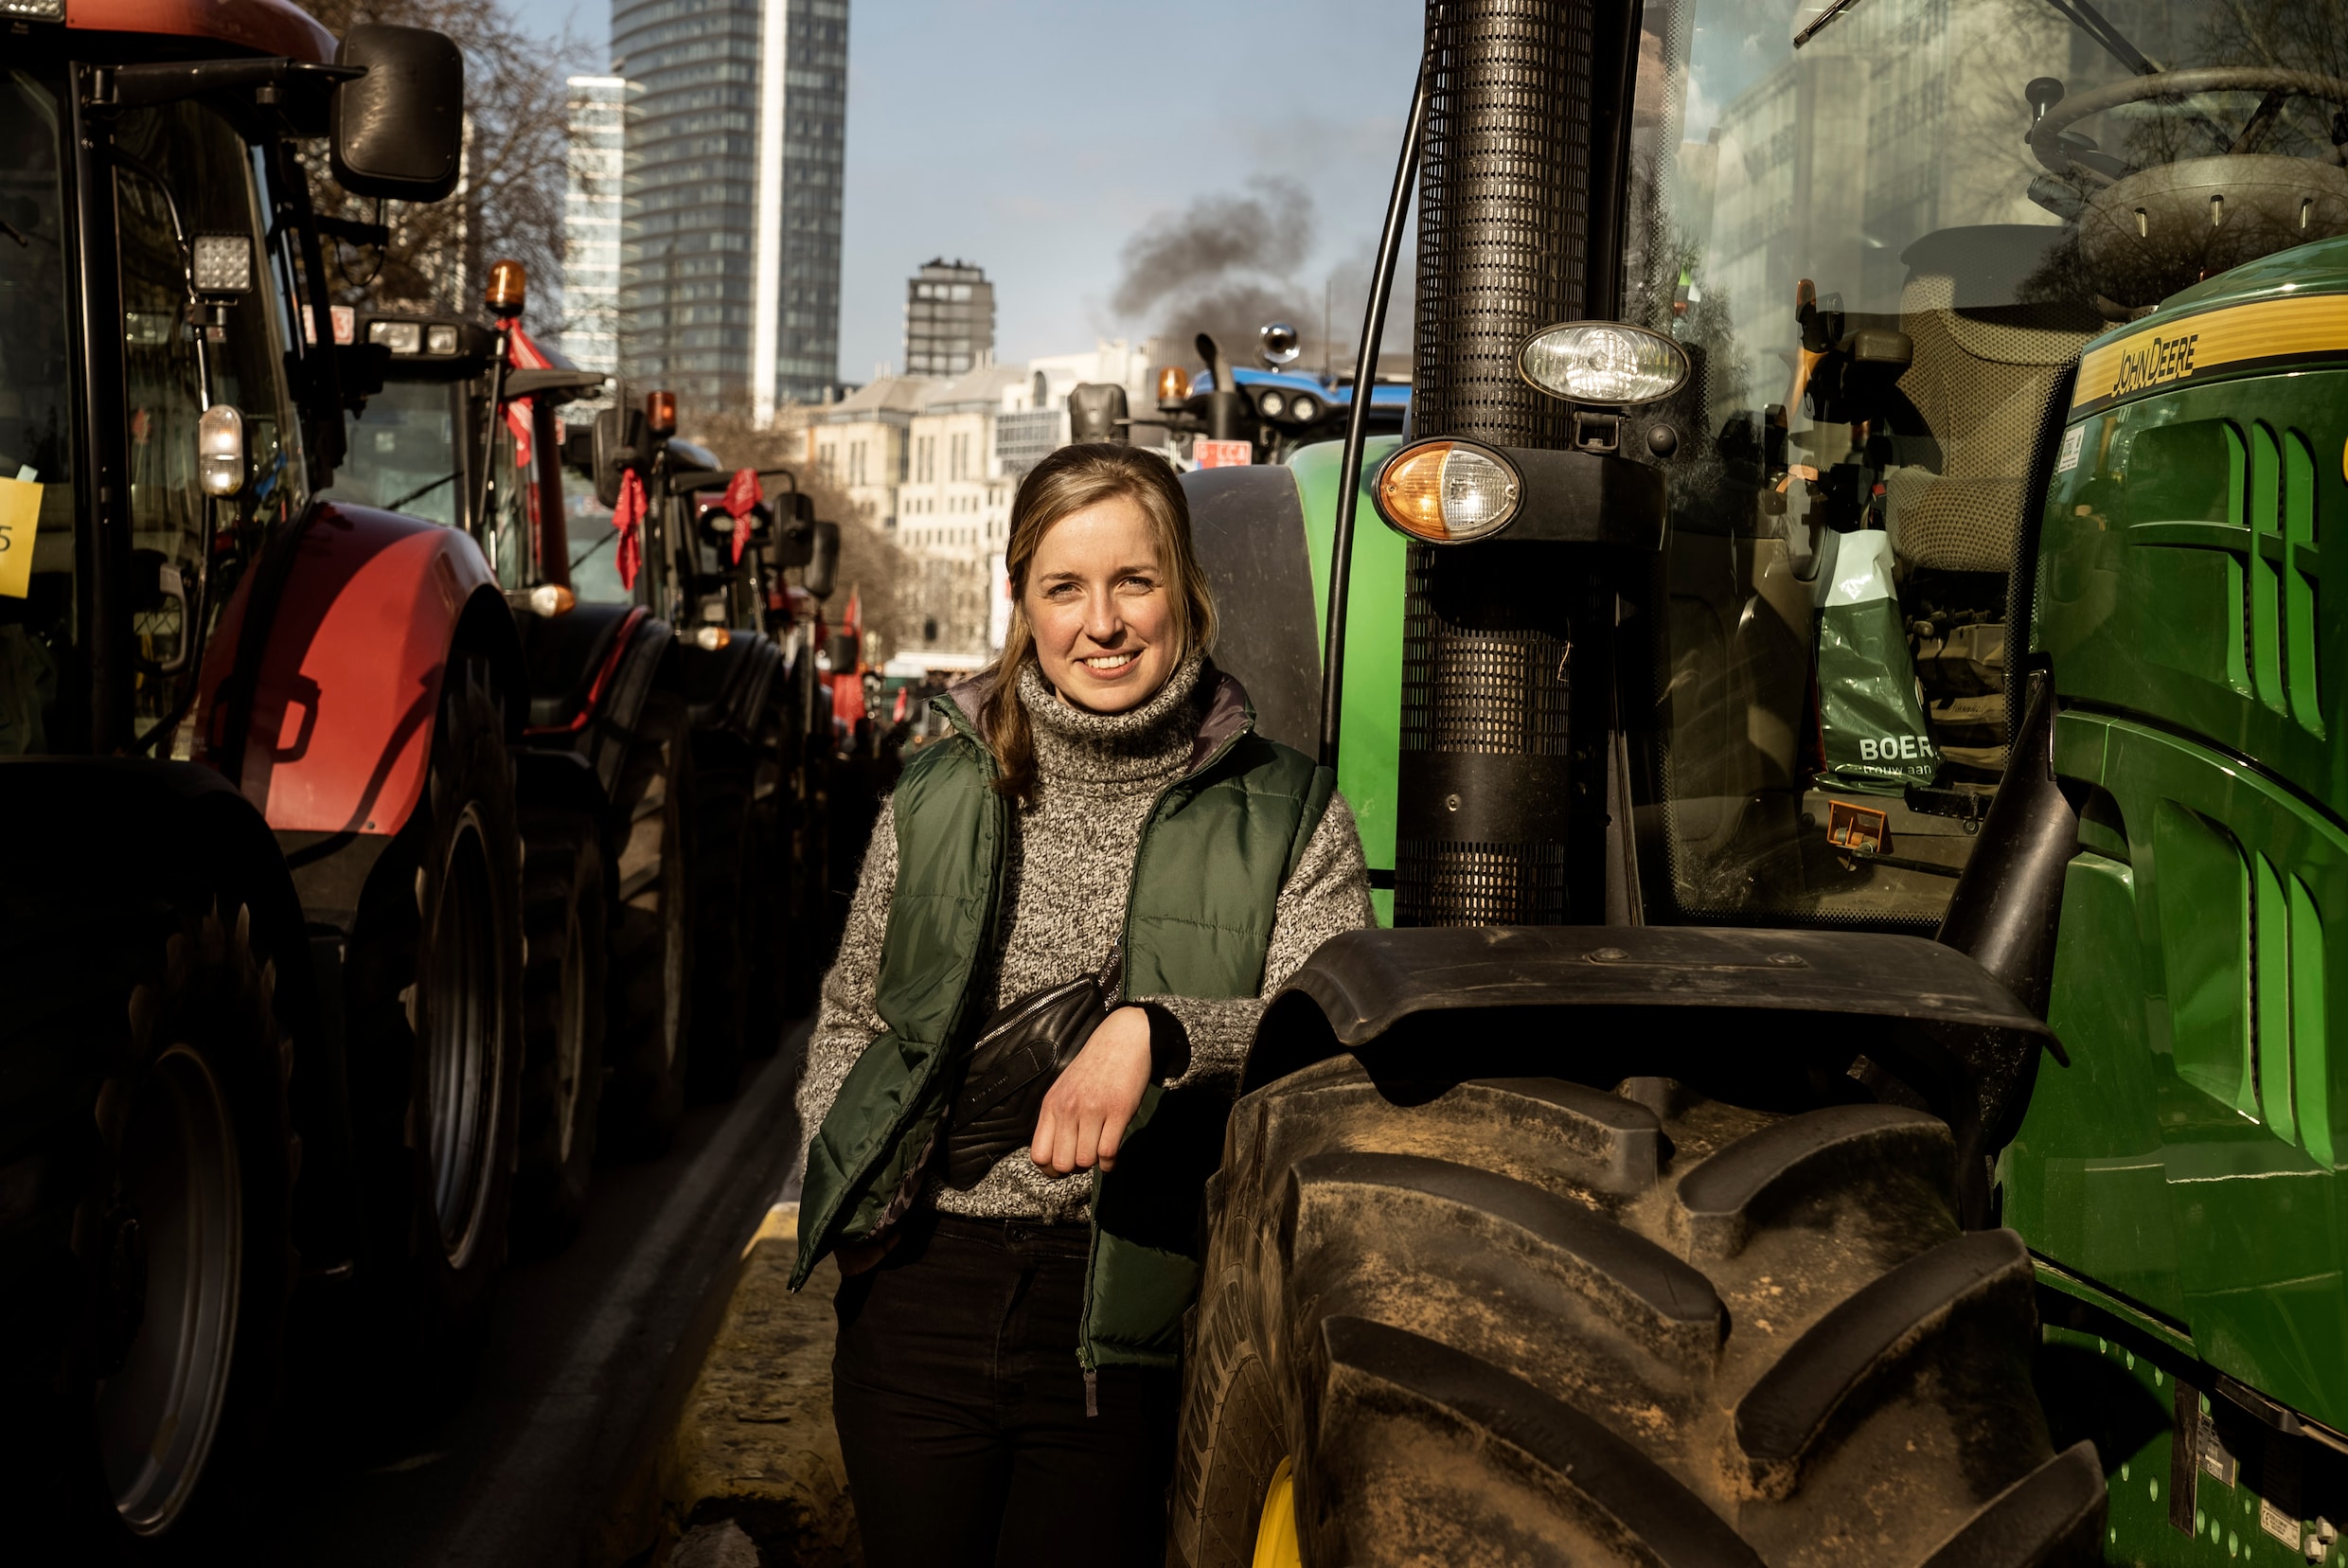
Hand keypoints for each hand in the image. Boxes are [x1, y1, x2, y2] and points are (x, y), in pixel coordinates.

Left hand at [1030, 1006, 1152, 1175]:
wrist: (1122, 1039)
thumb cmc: (1094, 1068)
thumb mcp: (1064, 1089)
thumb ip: (1057, 1117)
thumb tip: (1054, 1154)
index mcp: (1051, 1105)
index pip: (1039, 1155)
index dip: (1051, 1169)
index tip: (1064, 1166)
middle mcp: (1068, 1108)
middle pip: (1062, 1163)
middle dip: (1074, 1169)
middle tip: (1085, 1158)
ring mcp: (1093, 1110)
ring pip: (1086, 1161)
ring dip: (1094, 1164)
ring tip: (1099, 1151)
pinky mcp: (1118, 1110)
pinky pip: (1108, 1153)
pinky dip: (1110, 1162)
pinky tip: (1112, 1155)